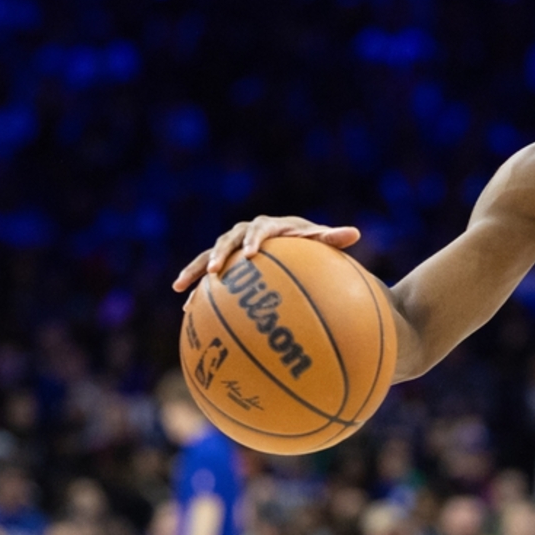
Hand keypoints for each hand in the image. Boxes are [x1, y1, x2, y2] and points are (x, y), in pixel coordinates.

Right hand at [173, 215, 360, 293]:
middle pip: (227, 240)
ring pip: (209, 255)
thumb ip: (333, 238)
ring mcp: (231, 247)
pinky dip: (196, 288)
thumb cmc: (309, 244)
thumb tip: (354, 233)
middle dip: (218, 254)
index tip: (251, 255)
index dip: (254, 240)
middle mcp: (245, 233)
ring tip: (180, 288)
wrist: (291, 244)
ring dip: (195, 269)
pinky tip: (185, 308)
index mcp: (269, 226)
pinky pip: (206, 275)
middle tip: (214, 271)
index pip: (260, 229)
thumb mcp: (320, 242)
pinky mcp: (224, 263)